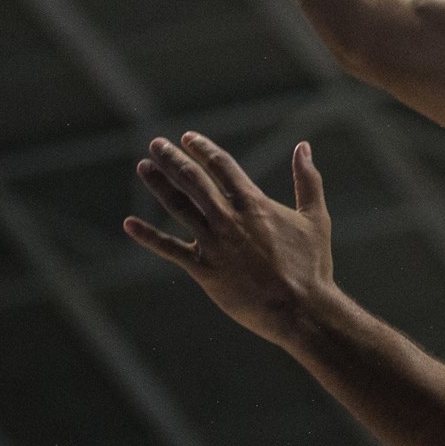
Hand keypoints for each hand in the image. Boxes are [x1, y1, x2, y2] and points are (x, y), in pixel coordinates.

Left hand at [124, 132, 333, 347]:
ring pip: (178, 206)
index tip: (188, 137)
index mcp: (254, 203)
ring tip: (143, 167)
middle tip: (156, 144)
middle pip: (193, 179)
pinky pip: (169, 249)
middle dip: (173, 159)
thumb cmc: (311, 265)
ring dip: (158, 184)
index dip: (203, 149)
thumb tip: (304, 147)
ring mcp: (213, 243)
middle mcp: (229, 218)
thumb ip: (308, 180)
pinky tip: (129, 224)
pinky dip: (147, 236)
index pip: (221, 165)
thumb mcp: (315, 218)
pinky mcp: (203, 270)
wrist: (300, 308)